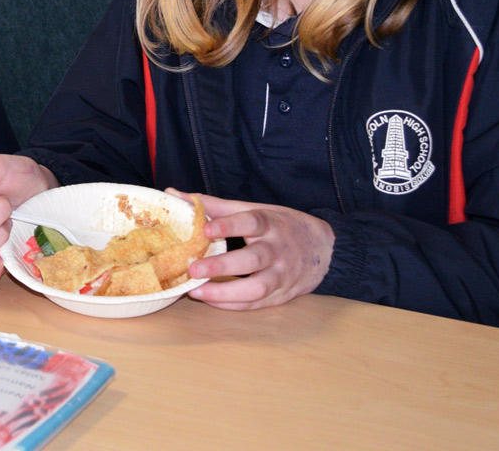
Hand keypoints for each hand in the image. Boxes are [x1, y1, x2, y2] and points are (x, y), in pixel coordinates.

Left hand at [177, 191, 334, 310]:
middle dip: (222, 266)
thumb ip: (214, 205)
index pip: (251, 222)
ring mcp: (282, 275)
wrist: (325, 249)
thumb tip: (173, 194)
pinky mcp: (282, 295)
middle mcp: (278, 250)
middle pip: (253, 259)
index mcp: (270, 223)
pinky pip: (257, 303)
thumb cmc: (280, 226)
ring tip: (196, 292)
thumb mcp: (253, 210)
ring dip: (226, 293)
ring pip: (257, 287)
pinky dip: (233, 304)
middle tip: (193, 269)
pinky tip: (210, 300)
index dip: (230, 225)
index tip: (206, 229)